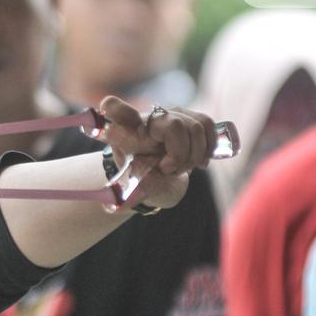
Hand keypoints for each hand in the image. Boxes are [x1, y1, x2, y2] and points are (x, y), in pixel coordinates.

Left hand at [99, 96, 217, 209]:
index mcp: (123, 133)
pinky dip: (209, 146)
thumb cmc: (140, 182)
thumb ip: (128, 194)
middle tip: (170, 170)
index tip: (106, 110)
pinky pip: (207, 124)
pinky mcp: (187, 116)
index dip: (115, 108)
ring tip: (182, 167)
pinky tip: (199, 159)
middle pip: (173, 125)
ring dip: (194, 155)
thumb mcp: (132, 191)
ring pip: (195, 127)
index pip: (113, 109)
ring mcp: (168, 114)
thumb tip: (115, 207)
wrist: (156, 176)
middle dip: (181, 154)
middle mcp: (145, 118)